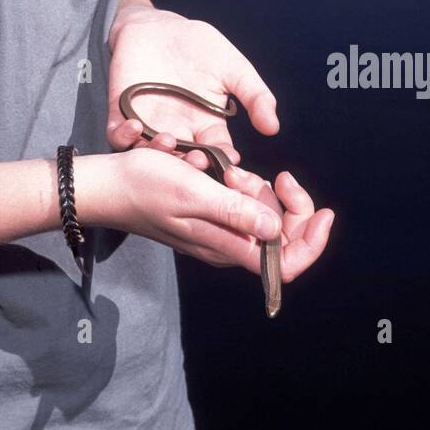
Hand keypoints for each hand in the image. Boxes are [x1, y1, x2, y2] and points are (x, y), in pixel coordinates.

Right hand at [105, 148, 334, 282]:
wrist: (105, 185)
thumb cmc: (144, 188)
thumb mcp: (194, 193)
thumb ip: (237, 212)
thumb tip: (277, 231)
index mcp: (229, 246)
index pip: (288, 264)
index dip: (312, 241)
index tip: (323, 210)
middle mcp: (227, 244)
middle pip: (278, 232)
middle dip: (276, 199)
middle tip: (250, 174)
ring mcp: (216, 229)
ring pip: (257, 210)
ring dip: (249, 184)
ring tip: (223, 166)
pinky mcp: (205, 213)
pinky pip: (235, 199)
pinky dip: (232, 180)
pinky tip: (210, 165)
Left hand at [106, 7, 278, 172]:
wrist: (156, 25)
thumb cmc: (198, 45)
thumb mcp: (233, 67)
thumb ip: (254, 95)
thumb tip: (272, 127)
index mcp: (207, 126)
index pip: (219, 154)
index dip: (224, 163)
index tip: (230, 162)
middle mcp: (180, 132)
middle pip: (185, 163)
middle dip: (192, 167)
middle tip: (198, 160)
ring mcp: (150, 125)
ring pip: (153, 155)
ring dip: (160, 155)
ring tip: (169, 141)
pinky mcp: (122, 113)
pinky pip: (119, 135)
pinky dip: (124, 136)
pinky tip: (135, 126)